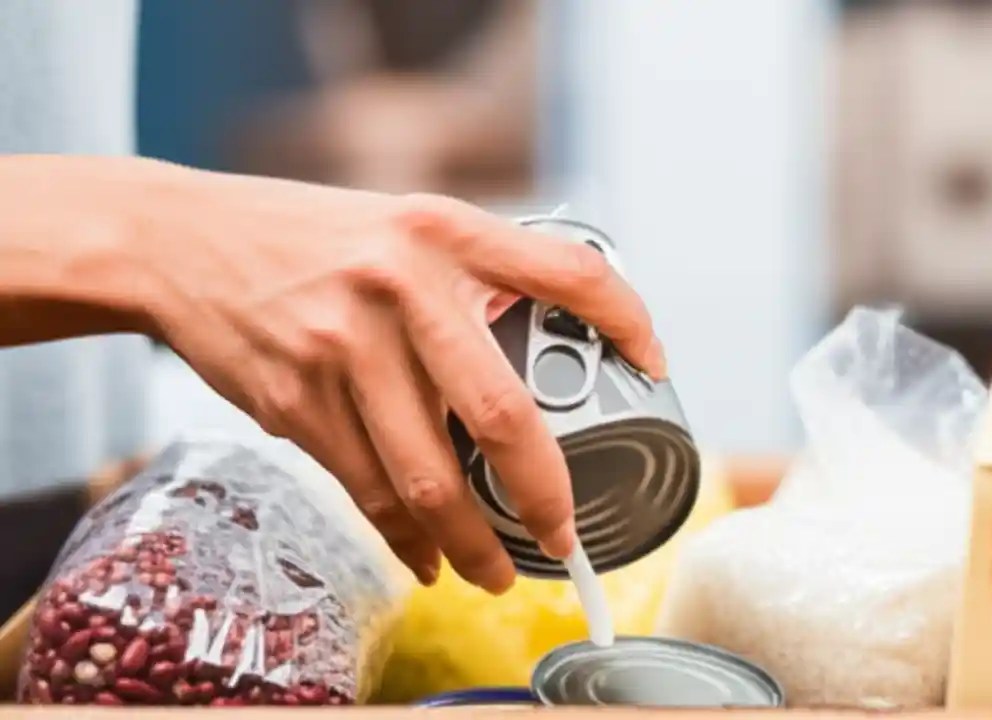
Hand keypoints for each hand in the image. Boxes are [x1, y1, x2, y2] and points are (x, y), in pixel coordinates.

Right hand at [132, 161, 665, 592]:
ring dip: (471, 543)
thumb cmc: (306, 238)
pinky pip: (366, 492)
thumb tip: (539, 351)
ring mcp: (344, 350)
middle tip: (565, 537)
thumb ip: (468, 275)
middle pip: (501, 418)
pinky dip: (403, 539)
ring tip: (497, 571)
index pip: (566, 271)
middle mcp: (400, 287)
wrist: (179, 243)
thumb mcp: (401, 225)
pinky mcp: (297, 401)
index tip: (652, 362)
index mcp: (443, 231)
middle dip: (544, 497)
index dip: (625, 319)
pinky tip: (425, 558)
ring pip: (428, 479)